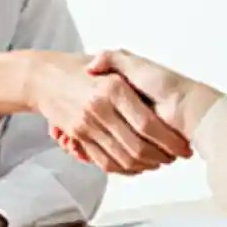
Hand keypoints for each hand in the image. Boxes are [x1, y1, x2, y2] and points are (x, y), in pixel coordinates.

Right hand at [30, 52, 191, 173]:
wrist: (44, 77)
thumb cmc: (81, 68)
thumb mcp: (109, 58)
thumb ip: (132, 65)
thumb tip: (156, 89)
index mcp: (113, 88)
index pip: (147, 123)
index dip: (168, 140)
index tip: (182, 146)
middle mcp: (99, 108)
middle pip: (136, 146)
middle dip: (160, 156)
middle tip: (175, 157)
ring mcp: (86, 125)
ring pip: (122, 157)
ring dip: (145, 164)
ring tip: (160, 161)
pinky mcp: (78, 137)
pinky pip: (104, 161)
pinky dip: (124, 169)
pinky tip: (137, 165)